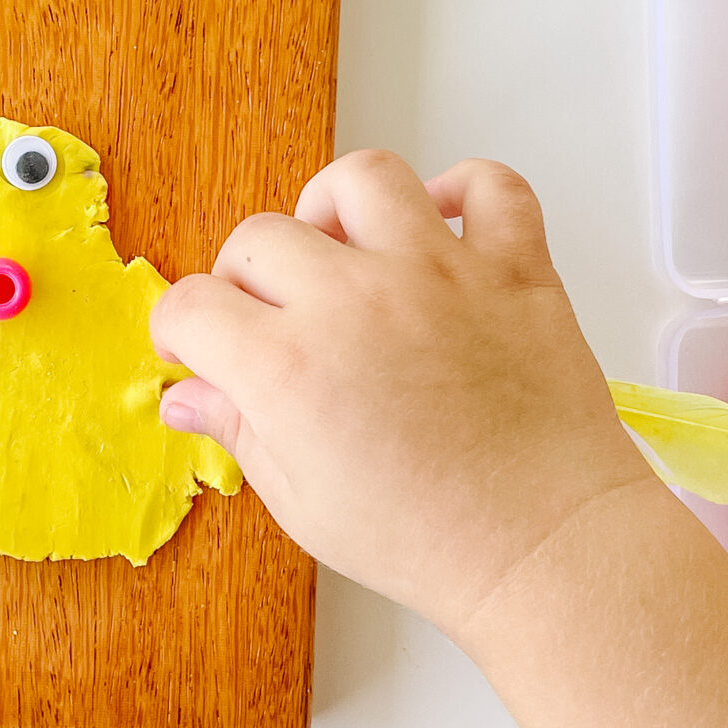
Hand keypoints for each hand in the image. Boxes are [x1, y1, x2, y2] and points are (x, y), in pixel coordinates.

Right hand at [150, 151, 653, 637]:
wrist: (545, 548)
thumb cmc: (429, 539)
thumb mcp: (304, 501)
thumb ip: (239, 431)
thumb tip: (186, 398)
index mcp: (287, 366)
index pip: (191, 305)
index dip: (182, 331)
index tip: (200, 350)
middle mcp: (354, 301)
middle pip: (260, 238)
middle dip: (245, 278)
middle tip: (271, 319)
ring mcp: (437, 274)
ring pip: (362, 179)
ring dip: (336, 208)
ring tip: (342, 248)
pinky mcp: (511, 268)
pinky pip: (490, 186)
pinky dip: (464, 191)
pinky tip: (441, 225)